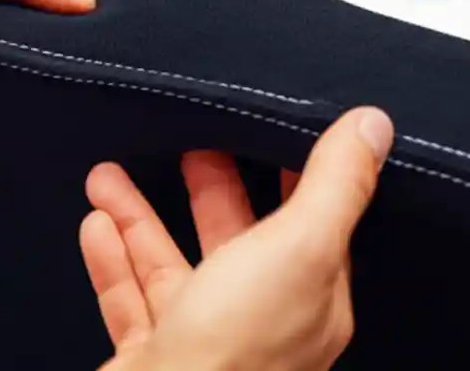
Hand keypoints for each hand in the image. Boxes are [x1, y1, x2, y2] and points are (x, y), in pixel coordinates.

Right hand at [80, 107, 394, 370]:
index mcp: (311, 298)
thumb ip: (335, 185)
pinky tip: (94, 223)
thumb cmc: (238, 348)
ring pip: (171, 266)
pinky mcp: (153, 360)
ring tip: (107, 173)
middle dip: (211, 188)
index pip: (311, 225)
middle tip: (191, 139)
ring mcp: (203, 344)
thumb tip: (374, 122)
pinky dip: (112, 261)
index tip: (268, 128)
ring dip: (139, 218)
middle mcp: (260, 323)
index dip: (292, 175)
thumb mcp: (301, 247)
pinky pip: (130, 302)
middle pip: (237, 240)